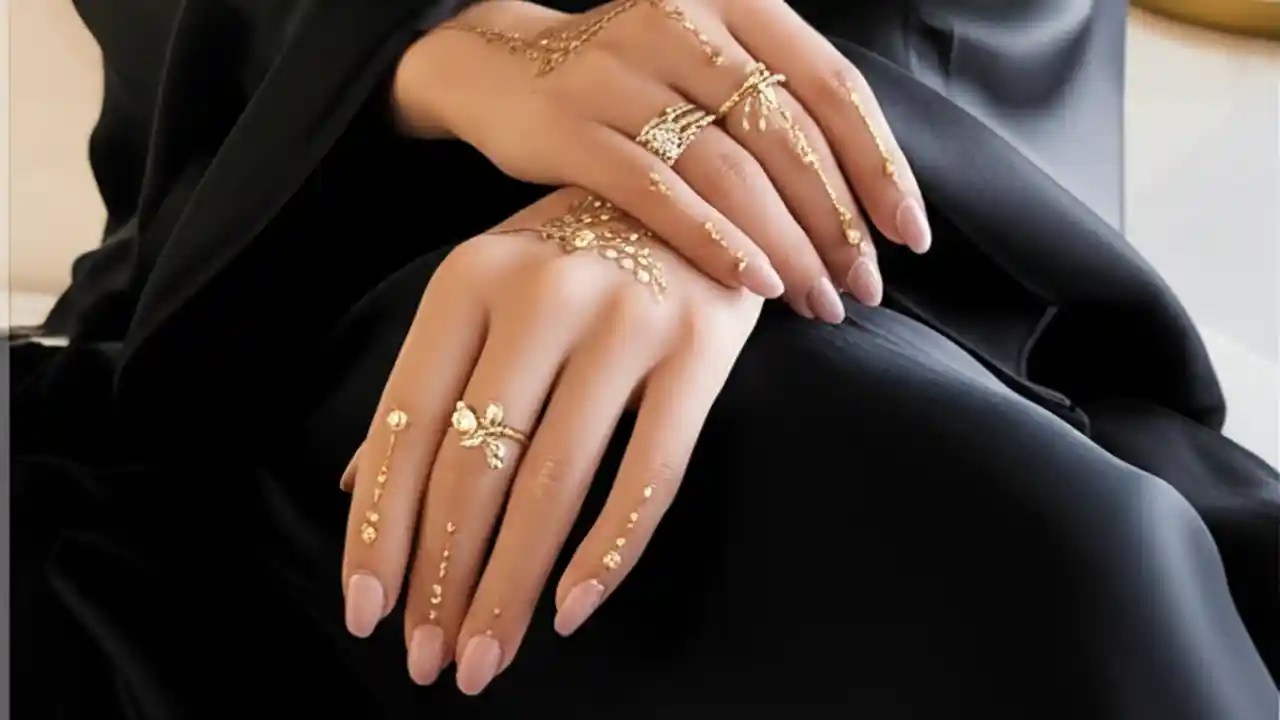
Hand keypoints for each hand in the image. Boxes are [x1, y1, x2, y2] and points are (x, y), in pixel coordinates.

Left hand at [339, 188, 762, 693]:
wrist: (703, 185)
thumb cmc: (577, 251)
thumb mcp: (487, 290)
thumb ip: (428, 381)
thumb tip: (354, 486)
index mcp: (469, 280)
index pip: (408, 424)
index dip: (382, 528)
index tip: (366, 613)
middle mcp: (542, 295)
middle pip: (476, 463)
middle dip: (445, 577)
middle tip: (433, 661)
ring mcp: (627, 319)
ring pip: (556, 480)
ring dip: (511, 585)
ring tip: (486, 657)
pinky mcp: (700, 348)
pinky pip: (652, 472)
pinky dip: (610, 551)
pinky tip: (572, 610)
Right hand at [392, 0, 931, 322]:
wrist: (503, 67)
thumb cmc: (631, 80)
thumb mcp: (707, 64)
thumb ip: (773, 108)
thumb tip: (860, 203)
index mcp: (735, 4)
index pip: (832, 87)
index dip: (879, 166)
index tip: (909, 236)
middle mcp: (683, 22)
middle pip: (787, 135)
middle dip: (837, 222)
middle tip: (863, 287)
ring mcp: (623, 73)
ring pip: (728, 168)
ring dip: (786, 243)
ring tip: (816, 301)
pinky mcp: (572, 126)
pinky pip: (658, 192)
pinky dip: (714, 241)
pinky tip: (754, 285)